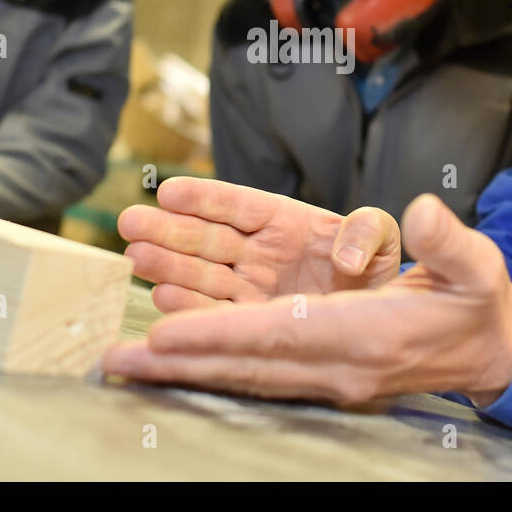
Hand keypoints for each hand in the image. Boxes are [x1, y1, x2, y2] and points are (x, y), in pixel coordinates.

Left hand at [104, 193, 511, 407]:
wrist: (491, 351)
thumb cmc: (477, 299)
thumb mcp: (476, 264)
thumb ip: (446, 240)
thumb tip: (420, 210)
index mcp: (371, 336)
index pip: (283, 334)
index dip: (221, 334)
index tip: (165, 334)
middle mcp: (341, 365)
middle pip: (247, 363)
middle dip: (181, 361)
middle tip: (118, 359)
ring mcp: (331, 378)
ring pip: (244, 373)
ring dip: (185, 368)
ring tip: (127, 364)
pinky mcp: (326, 378)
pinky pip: (258, 374)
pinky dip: (214, 367)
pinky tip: (177, 361)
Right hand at [119, 176, 402, 312]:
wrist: (383, 315)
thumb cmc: (378, 266)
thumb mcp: (382, 239)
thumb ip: (369, 232)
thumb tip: (348, 255)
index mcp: (286, 220)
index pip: (239, 204)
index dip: (204, 198)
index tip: (168, 191)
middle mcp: (260, 252)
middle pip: (207, 237)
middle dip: (167, 230)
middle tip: (129, 223)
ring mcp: (251, 287)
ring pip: (201, 274)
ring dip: (166, 267)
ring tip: (135, 259)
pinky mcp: (251, 321)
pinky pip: (215, 312)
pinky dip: (188, 307)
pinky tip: (162, 298)